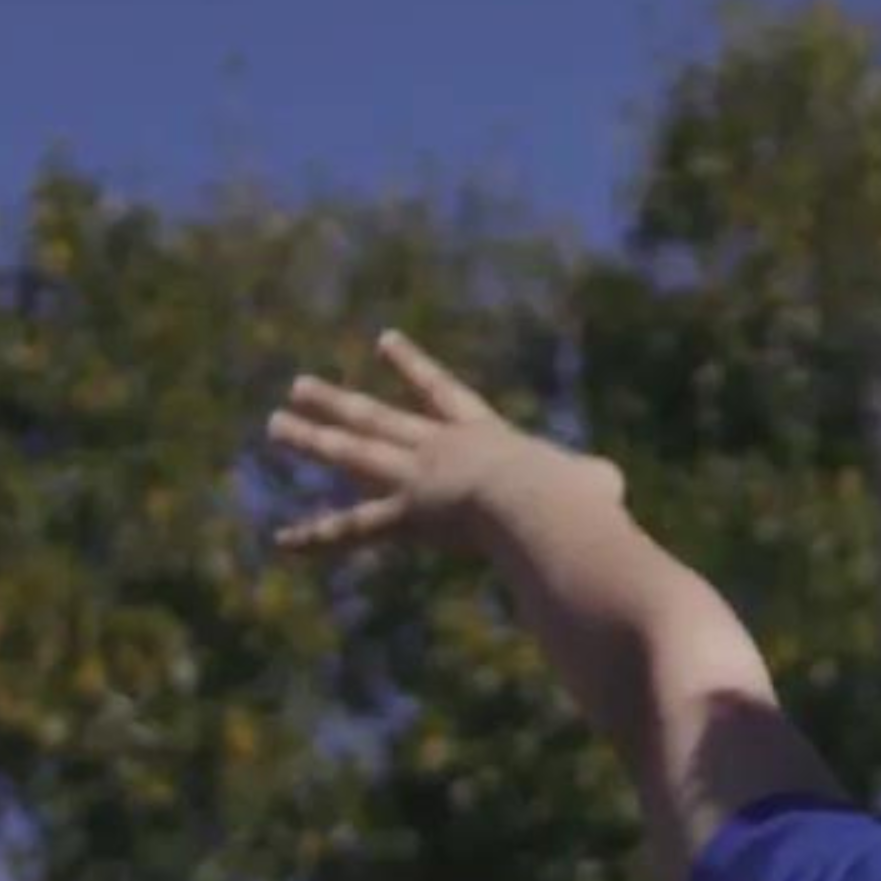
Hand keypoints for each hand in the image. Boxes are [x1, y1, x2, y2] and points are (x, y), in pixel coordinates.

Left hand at [266, 330, 611, 551]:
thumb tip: (605, 484)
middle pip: (378, 418)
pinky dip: (317, 537)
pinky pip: (354, 529)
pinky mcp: (407, 515)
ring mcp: (418, 478)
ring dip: (312, 439)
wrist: (545, 505)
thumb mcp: (592, 480)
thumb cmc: (578, 495)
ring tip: (275, 423)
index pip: (442, 392)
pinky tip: (282, 541)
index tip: (384, 340)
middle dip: (337, 402)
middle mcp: (440, 448)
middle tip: (298, 384)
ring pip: (353, 454)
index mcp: (483, 433)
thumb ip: (591, 479)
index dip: (413, 366)